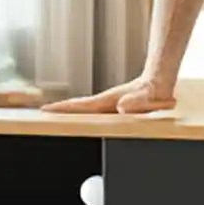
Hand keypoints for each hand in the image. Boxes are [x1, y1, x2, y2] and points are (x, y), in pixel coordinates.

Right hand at [42, 76, 176, 114]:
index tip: (47, 109)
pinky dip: (82, 115)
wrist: (159, 83)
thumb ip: (136, 101)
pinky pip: (93, 113)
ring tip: (55, 116)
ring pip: (84, 110)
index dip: (64, 108)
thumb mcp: (146, 97)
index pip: (80, 105)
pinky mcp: (113, 108)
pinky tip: (80, 121)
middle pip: (78, 107)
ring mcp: (108, 105)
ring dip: (70, 112)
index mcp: (108, 101)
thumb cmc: (154, 91)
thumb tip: (122, 107)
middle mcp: (105, 102)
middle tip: (44, 112)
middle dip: (60, 110)